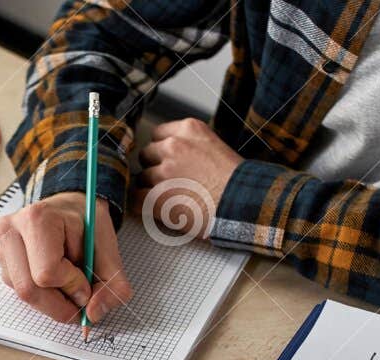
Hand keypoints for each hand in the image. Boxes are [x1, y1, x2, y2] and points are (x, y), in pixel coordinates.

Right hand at [0, 191, 132, 323]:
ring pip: (22, 295)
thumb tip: (93, 315)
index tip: (87, 285)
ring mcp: (1, 247)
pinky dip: (41, 295)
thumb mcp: (108, 248)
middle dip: (59, 304)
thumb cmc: (86, 223)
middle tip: (80, 302)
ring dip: (51, 301)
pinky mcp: (1, 262)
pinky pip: (19, 292)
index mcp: (37, 218)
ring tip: (68, 284)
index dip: (71, 287)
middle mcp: (10, 230)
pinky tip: (54, 281)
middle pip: (29, 289)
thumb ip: (112, 284)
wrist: (68, 208)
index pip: (47, 272)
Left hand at [137, 118, 242, 239]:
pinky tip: (157, 210)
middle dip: (155, 168)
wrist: (244, 206)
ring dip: (152, 188)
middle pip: (147, 154)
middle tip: (171, 182)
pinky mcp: (157, 197)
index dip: (162, 151)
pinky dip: (143, 206)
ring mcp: (163, 171)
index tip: (168, 161)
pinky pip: (135, 199)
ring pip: (141, 178)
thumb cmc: (237, 183)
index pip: (158, 134)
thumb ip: (192, 145)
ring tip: (172, 199)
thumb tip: (175, 155)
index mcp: (189, 129)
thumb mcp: (216, 148)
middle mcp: (173, 146)